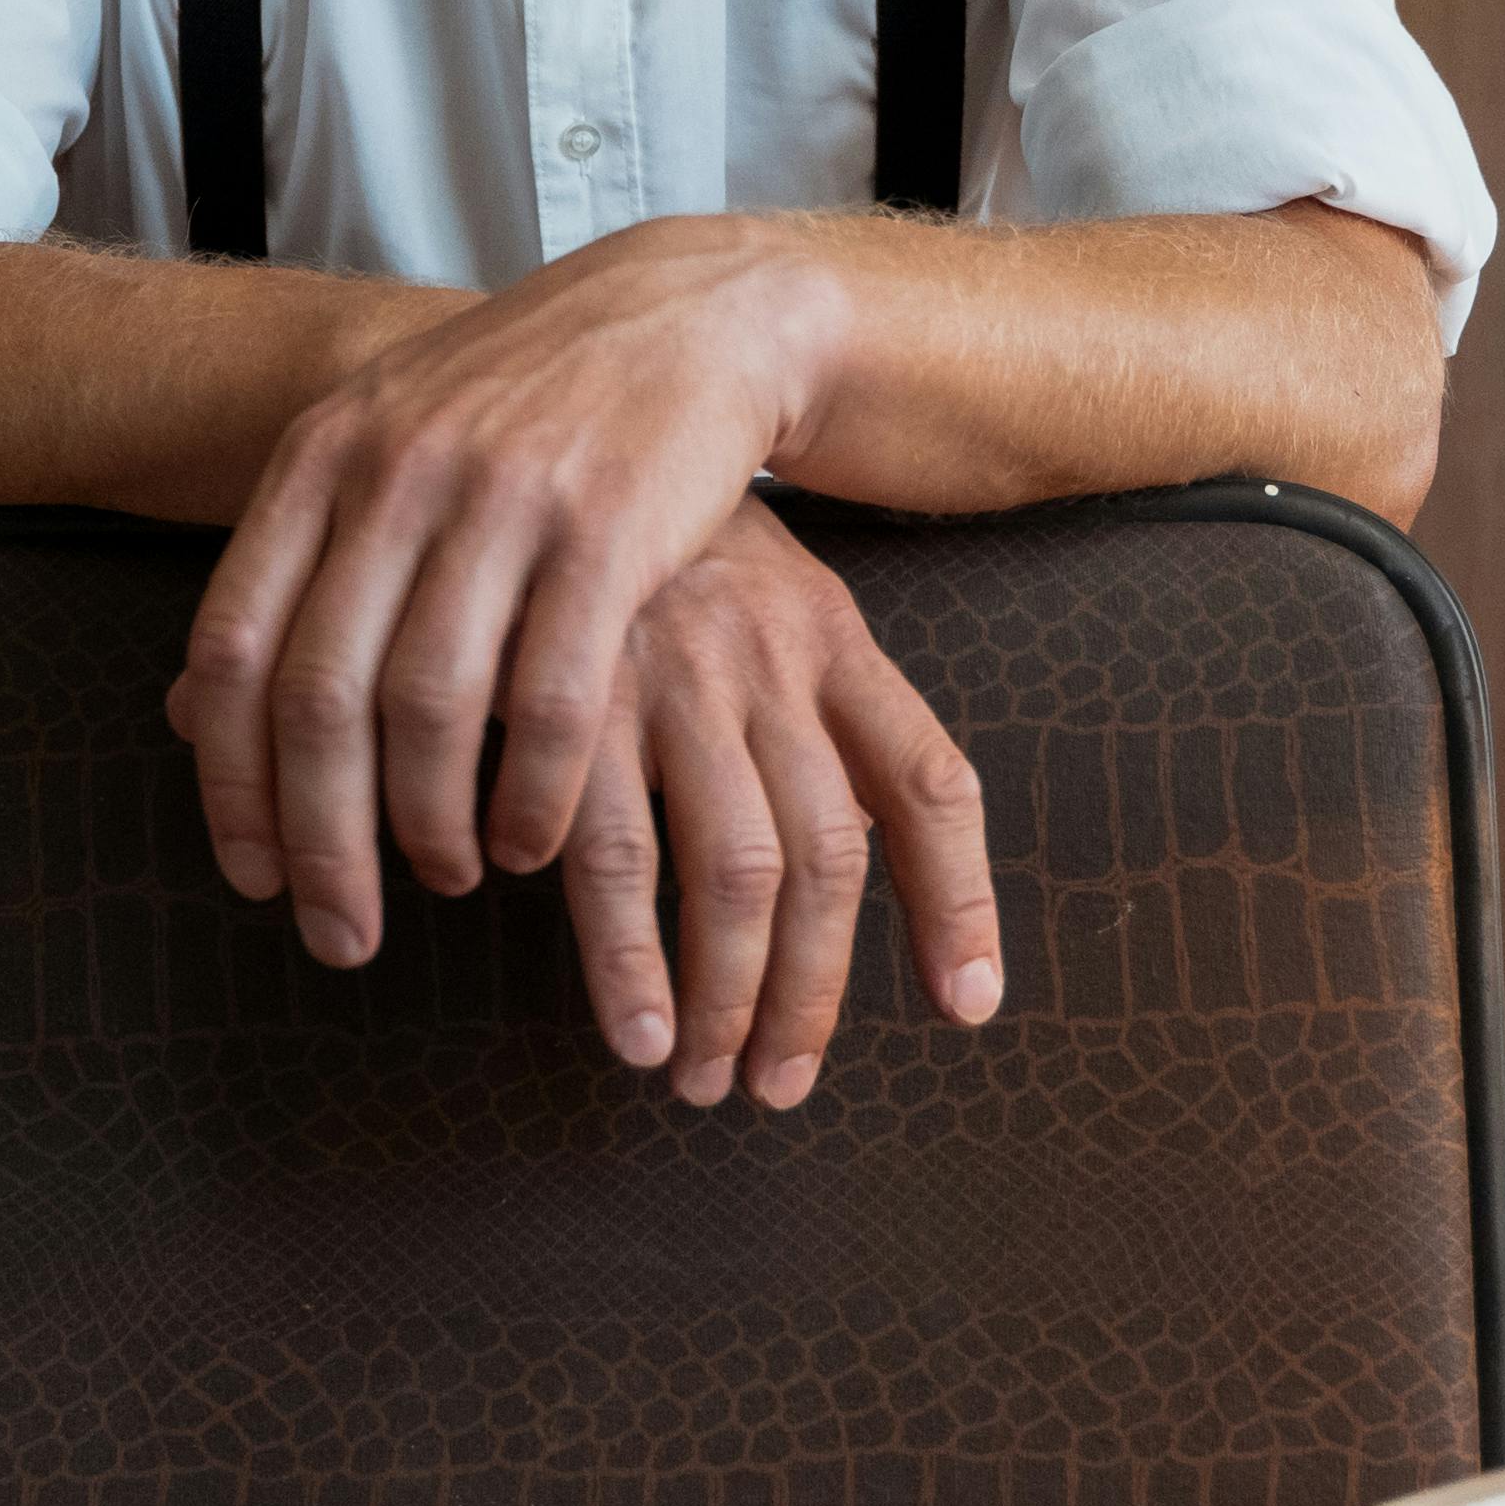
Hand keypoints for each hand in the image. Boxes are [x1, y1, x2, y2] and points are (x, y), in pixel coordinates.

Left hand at [170, 214, 844, 968]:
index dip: (229, 783)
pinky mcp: (609, 530)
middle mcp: (396, 472)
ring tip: (444, 880)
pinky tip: (527, 843)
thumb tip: (186, 710)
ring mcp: (503, 498)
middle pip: (319, 699)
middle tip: (341, 934)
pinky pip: (548, 701)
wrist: (683, 314)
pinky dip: (529, 797)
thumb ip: (297, 562)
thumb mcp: (384, 442)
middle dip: (321, 843)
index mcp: (321, 456)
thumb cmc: (522, 403)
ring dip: (427, 828)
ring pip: (428, 710)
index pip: (231, 648)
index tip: (253, 874)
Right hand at [555, 499, 1003, 1105]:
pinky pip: (614, 858)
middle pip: (829, 859)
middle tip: (778, 1080)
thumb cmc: (649, 542)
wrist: (538, 424)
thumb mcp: (761, 590)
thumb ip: (807, 702)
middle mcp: (772, 658)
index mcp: (834, 636)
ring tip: (697, 1073)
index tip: (966, 1003)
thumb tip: (836, 850)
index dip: (959, 904)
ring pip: (736, 875)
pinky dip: (627, 959)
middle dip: (810, 994)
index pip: (931, 783)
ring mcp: (677, 677)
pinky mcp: (575, 697)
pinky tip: (630, 1017)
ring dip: (723, 998)